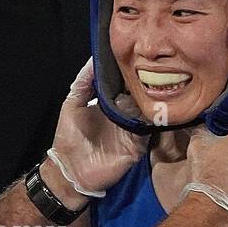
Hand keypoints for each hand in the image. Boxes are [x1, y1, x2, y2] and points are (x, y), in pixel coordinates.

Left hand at [46, 59, 145, 202]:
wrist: (71, 170)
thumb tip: (94, 59)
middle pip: (141, 96)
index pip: (127, 85)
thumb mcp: (72, 104)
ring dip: (151, 99)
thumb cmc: (69, 138)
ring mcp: (133, 130)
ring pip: (148, 110)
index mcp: (111, 104)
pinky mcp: (137, 145)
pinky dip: (152, 120)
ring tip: (158, 83)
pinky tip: (155, 106)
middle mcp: (125, 115)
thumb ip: (83, 83)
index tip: (138, 56)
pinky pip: (149, 130)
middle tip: (154, 67)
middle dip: (146, 83)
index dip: (131, 72)